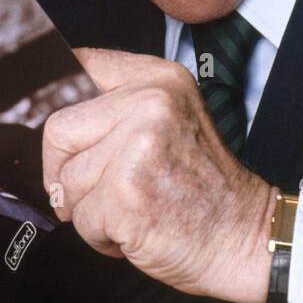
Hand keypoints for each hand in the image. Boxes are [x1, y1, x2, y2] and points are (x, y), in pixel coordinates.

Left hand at [44, 48, 277, 302]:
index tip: (75, 122)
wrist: (244, 239)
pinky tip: (138, 230)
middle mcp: (149, 105)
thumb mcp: (173, 119)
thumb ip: (124, 98)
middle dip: (70, 172)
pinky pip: (80, 219)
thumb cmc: (203, 190)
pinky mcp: (125, 195)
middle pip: (59, 133)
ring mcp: (136, 149)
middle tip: (110, 191)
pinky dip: (102, 237)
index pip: (85, 64)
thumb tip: (62, 77)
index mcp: (159, 81)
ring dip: (91, 210)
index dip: (76, 99)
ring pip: (66, 183)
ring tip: (136, 209)